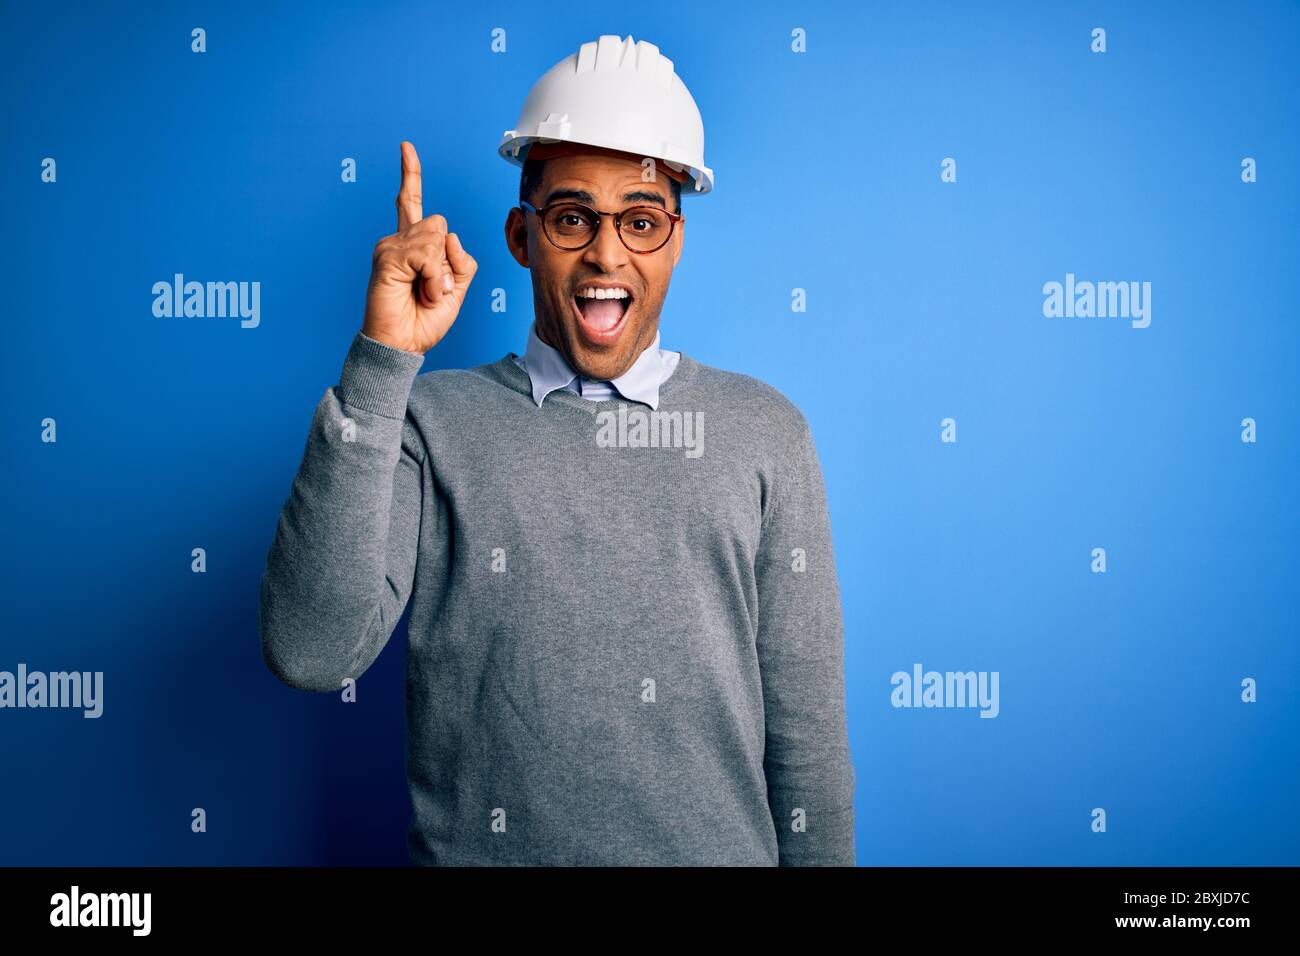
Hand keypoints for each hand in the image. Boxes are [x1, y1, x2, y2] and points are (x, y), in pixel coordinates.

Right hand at [361, 141, 477, 353]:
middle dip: (449, 259)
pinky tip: (422, 292)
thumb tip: (449, 234)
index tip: (406, 147)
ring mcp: (390, 247)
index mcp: (414, 245)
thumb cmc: (424, 320)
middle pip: (440, 223)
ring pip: (436, 238)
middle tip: (434, 288)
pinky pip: (427, 254)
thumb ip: (461, 261)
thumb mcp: (457, 289)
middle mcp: (398, 240)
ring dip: (442, 273)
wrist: (403, 344)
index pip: (410, 203)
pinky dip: (434, 278)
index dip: (410, 175)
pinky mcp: (387, 257)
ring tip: (427, 293)